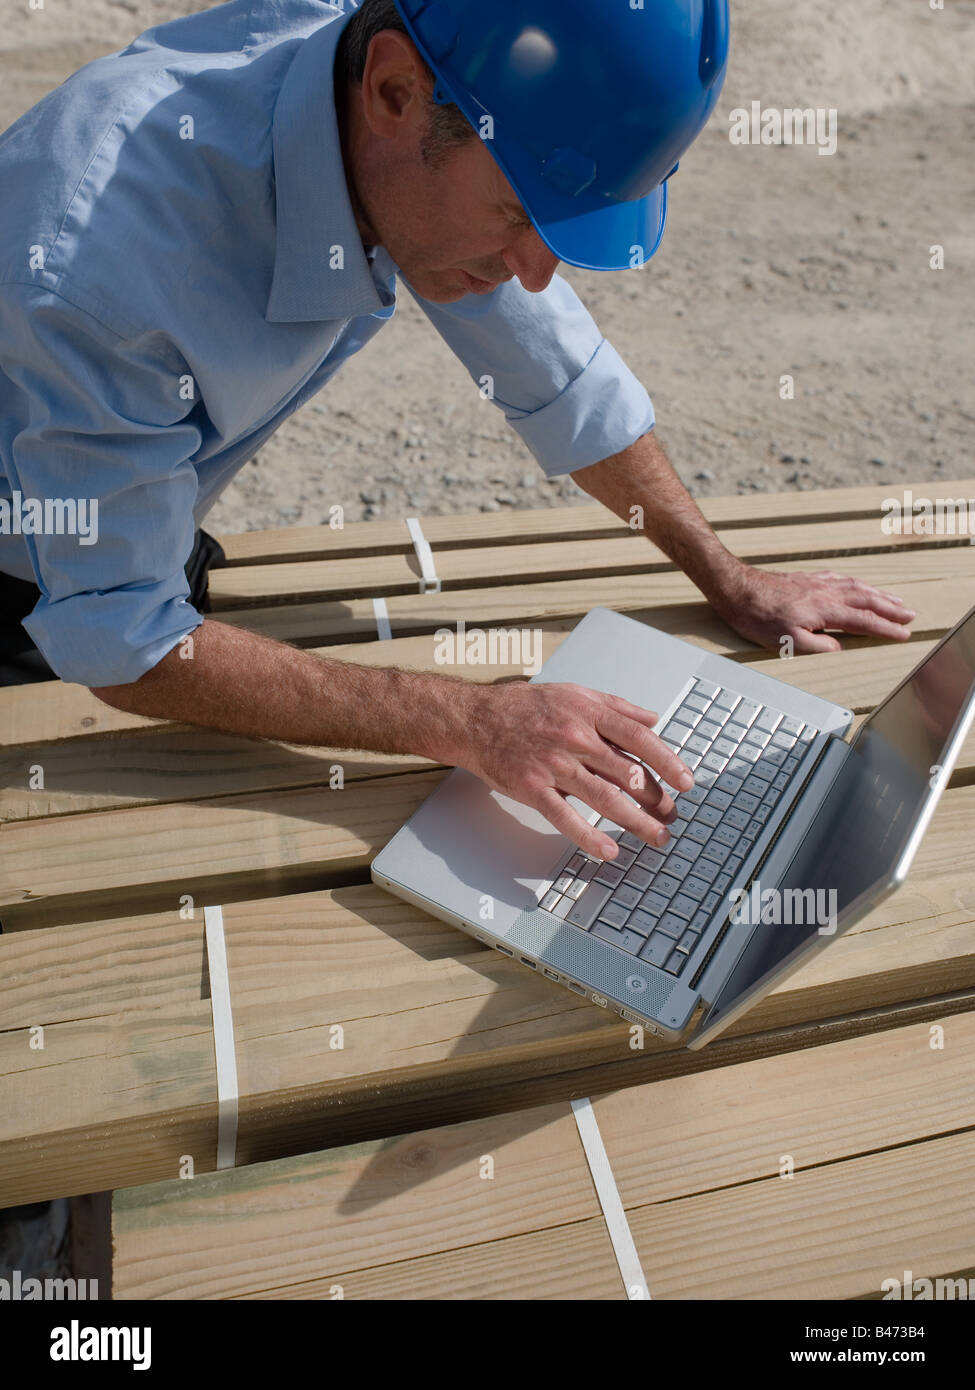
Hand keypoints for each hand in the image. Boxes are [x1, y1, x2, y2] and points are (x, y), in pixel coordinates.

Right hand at [458, 680, 694, 858]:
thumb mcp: (575, 694)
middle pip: (627, 772)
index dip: (667, 762)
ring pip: (604, 798)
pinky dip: (589, 837)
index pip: (639, 738)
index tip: (686, 782)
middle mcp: (575, 738)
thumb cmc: (525, 707)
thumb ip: (616, 707)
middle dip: (656, 799)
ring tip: (656, 837)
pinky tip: (609, 851)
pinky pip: (565, 817)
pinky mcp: (533, 788)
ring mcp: (553, 765)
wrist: (475, 720)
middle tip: (672, 816)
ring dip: (636, 821)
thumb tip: (653, 719)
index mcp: (589, 714)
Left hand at [711, 567, 916, 652]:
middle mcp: (828, 593)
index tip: (905, 634)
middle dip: (892, 609)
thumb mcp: (786, 641)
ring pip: (858, 587)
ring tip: (896, 600)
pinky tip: (860, 585)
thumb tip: (840, 648)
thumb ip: (818, 646)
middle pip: (868, 600)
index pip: (865, 621)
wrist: (738, 589)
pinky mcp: (808, 578)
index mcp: (826, 611)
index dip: (887, 629)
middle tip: (911, 615)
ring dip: (880, 594)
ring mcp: (819, 583)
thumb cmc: (759, 617)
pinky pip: (842, 578)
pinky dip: (858, 583)